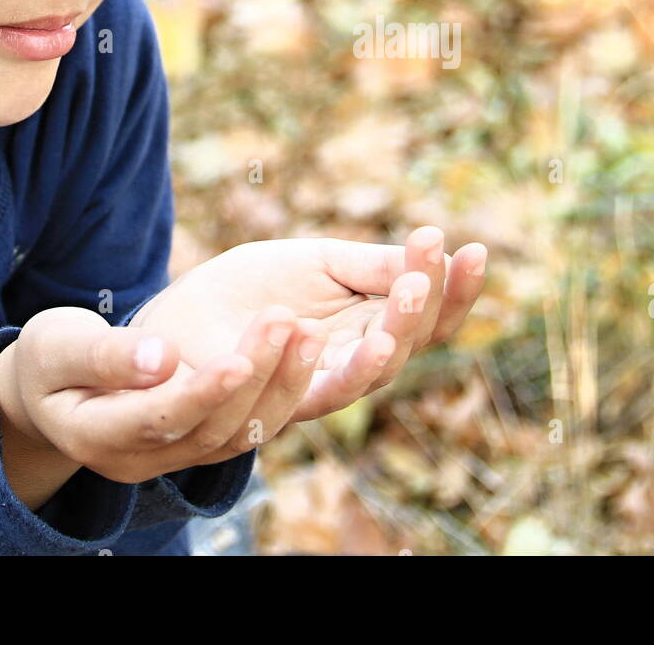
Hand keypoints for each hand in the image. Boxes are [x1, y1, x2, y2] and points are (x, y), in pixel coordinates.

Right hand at [0, 303, 328, 482]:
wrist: (54, 389)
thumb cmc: (51, 358)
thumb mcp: (59, 345)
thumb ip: (106, 355)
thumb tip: (162, 357)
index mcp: (98, 435)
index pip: (159, 419)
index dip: (201, 392)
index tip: (239, 358)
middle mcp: (141, 459)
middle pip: (212, 428)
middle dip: (256, 374)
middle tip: (290, 319)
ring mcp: (175, 457)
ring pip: (241, 434)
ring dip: (282, 384)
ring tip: (309, 330)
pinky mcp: (202, 442)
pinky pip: (251, 427)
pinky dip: (283, 391)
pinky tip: (307, 346)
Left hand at [130, 226, 487, 423]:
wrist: (178, 319)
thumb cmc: (252, 290)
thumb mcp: (317, 262)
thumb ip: (369, 265)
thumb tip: (434, 249)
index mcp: (371, 326)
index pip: (431, 317)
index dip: (457, 290)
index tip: (475, 249)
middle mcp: (351, 365)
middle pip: (406, 347)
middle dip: (421, 305)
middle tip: (424, 266)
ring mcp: (310, 388)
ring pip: (361, 381)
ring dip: (381, 346)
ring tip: (397, 308)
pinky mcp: (263, 404)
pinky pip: (295, 397)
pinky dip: (303, 368)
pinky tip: (309, 330)